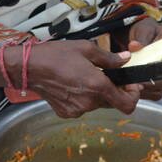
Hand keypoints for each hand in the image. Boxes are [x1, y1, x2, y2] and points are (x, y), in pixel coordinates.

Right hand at [22, 39, 144, 118]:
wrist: (28, 68)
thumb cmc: (56, 55)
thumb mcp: (86, 49)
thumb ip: (109, 58)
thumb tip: (126, 60)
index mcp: (97, 86)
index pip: (127, 104)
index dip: (133, 96)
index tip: (131, 86)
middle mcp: (89, 102)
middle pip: (112, 102)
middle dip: (113, 90)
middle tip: (106, 74)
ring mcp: (77, 110)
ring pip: (96, 104)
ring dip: (97, 93)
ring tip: (85, 76)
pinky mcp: (66, 113)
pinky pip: (82, 107)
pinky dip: (82, 98)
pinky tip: (73, 85)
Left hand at [125, 17, 161, 102]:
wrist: (135, 36)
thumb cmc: (143, 31)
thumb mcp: (142, 29)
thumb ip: (141, 37)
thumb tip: (135, 46)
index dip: (159, 69)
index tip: (145, 68)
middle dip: (152, 83)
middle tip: (136, 83)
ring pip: (159, 91)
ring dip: (145, 90)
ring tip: (131, 86)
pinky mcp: (153, 85)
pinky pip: (150, 95)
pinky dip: (141, 94)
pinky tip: (130, 88)